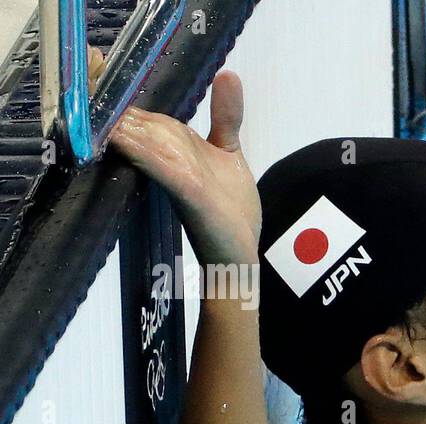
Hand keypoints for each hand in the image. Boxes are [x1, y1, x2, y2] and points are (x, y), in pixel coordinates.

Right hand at [109, 71, 260, 267]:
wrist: (237, 255)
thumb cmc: (229, 208)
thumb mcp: (227, 153)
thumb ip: (225, 116)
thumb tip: (227, 73)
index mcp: (172, 149)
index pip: (140, 117)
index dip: (119, 96)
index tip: (96, 65)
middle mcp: (167, 162)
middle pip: (136, 126)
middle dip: (115, 108)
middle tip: (87, 76)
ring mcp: (177, 178)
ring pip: (143, 143)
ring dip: (121, 126)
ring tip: (96, 107)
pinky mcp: (190, 194)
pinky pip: (162, 168)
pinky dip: (143, 152)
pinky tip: (124, 139)